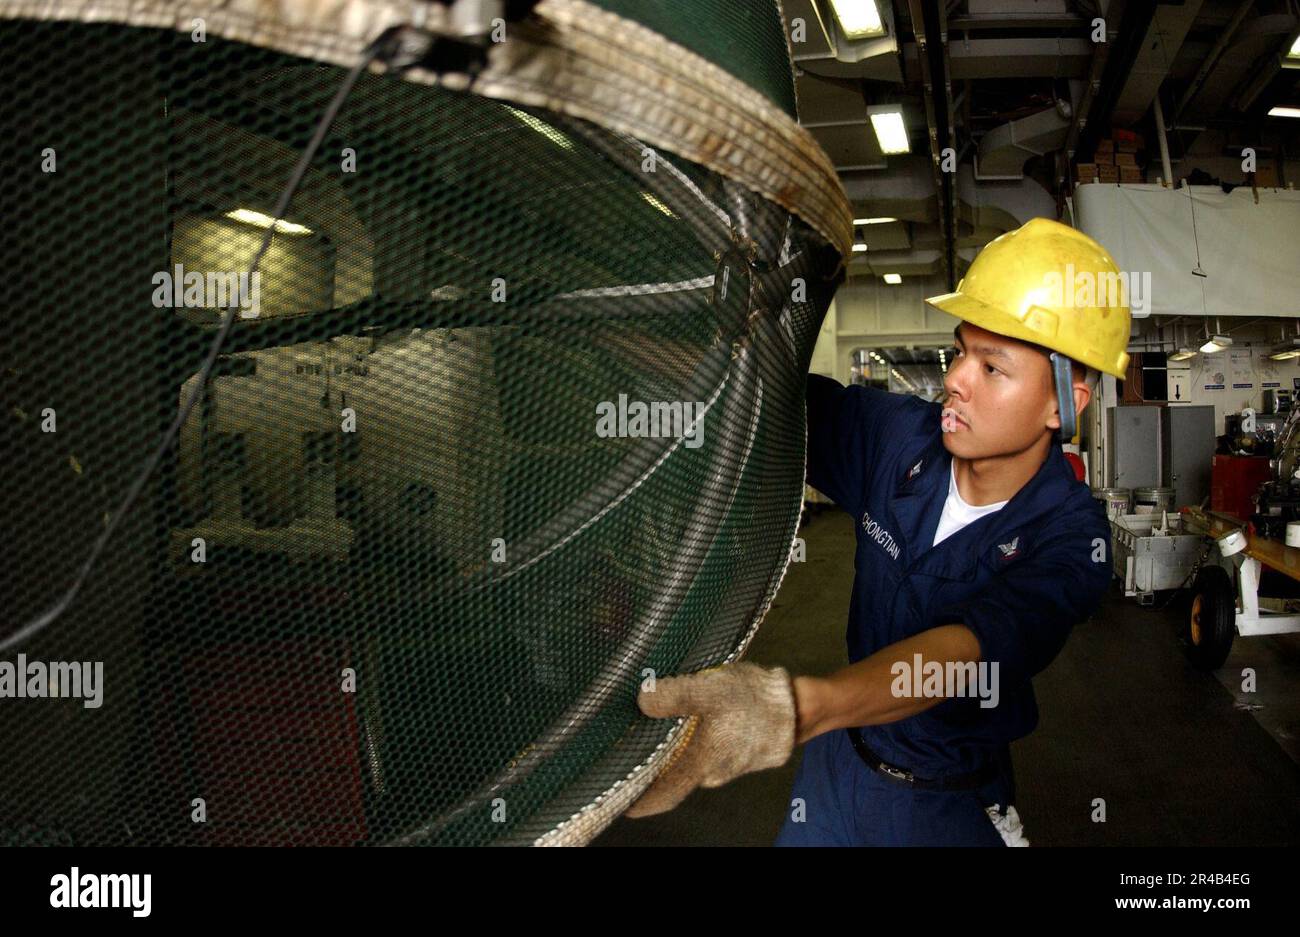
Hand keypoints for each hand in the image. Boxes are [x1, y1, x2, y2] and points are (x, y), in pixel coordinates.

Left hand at [625, 662, 796, 817]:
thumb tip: (642, 700)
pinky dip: (700, 742)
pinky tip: (697, 720)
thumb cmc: (752, 701)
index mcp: (700, 764)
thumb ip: (672, 696)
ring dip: (682, 748)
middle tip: (637, 743)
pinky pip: (712, 754)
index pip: (663, 794)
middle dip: (659, 763)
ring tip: (665, 724)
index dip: (641, 801)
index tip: (622, 802)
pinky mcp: (741, 756)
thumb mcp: (707, 690)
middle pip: (677, 775)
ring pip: (695, 762)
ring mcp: (729, 767)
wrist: (797, 707)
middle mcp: (712, 773)